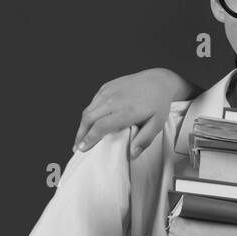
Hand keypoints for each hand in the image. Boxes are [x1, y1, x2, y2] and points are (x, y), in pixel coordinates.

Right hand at [73, 69, 191, 155]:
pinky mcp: (107, 86)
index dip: (89, 138)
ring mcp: (109, 91)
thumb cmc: (158, 104)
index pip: (101, 126)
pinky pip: (93, 102)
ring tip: (80, 137)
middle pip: (89, 118)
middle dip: (80, 134)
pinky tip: (89, 123)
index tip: (82, 149)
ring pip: (88, 110)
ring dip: (82, 125)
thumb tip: (132, 154)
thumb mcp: (157, 124)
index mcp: (126, 111)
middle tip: (77, 147)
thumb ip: (144, 140)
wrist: (159, 81)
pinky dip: (88, 114)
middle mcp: (114, 100)